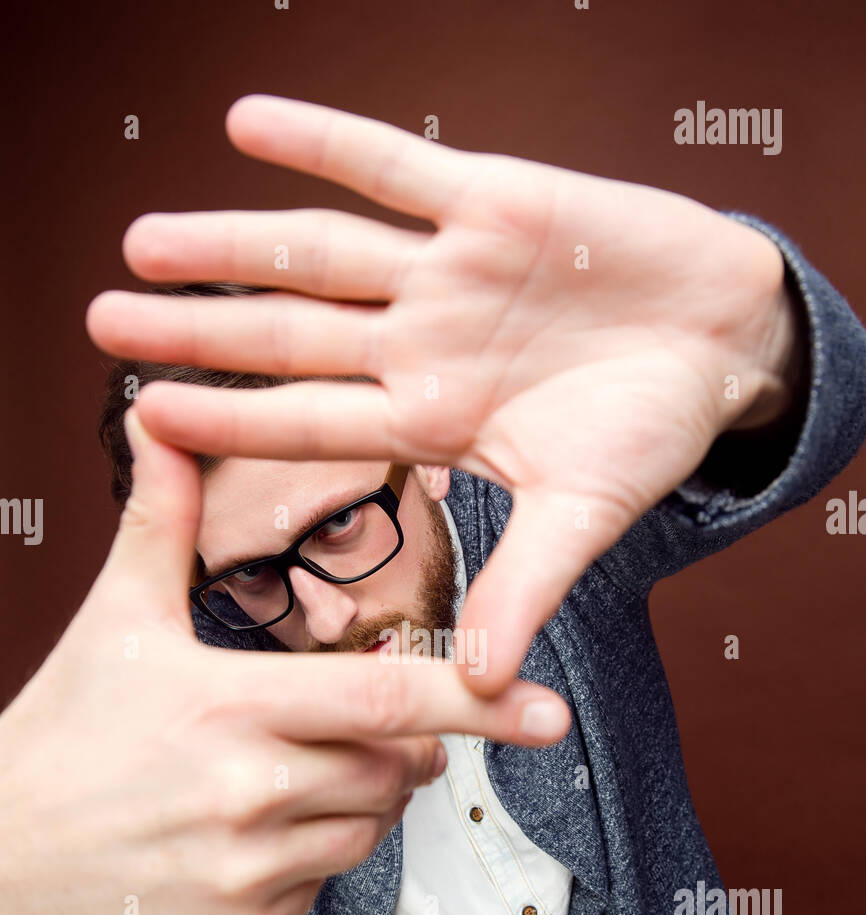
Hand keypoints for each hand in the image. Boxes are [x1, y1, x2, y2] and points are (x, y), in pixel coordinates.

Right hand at [0, 413, 568, 914]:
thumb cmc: (64, 729)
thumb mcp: (116, 619)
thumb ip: (162, 521)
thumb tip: (161, 419)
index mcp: (231, 707)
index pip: (386, 701)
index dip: (478, 702)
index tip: (549, 710)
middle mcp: (248, 795)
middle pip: (393, 768)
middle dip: (399, 745)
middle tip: (344, 725)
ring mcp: (245, 873)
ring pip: (367, 831)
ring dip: (355, 800)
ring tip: (278, 775)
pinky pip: (323, 890)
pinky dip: (308, 859)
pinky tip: (245, 833)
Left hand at [86, 94, 800, 694]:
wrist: (720, 342)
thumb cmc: (650, 430)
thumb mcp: (584, 516)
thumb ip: (523, 585)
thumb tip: (481, 684)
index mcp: (432, 420)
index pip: (309, 422)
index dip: (229, 421)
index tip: (149, 420)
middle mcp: (421, 343)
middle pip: (288, 336)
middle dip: (199, 331)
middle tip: (103, 324)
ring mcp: (447, 271)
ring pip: (320, 251)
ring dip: (232, 243)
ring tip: (145, 241)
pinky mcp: (493, 200)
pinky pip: (398, 162)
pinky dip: (327, 141)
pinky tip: (247, 122)